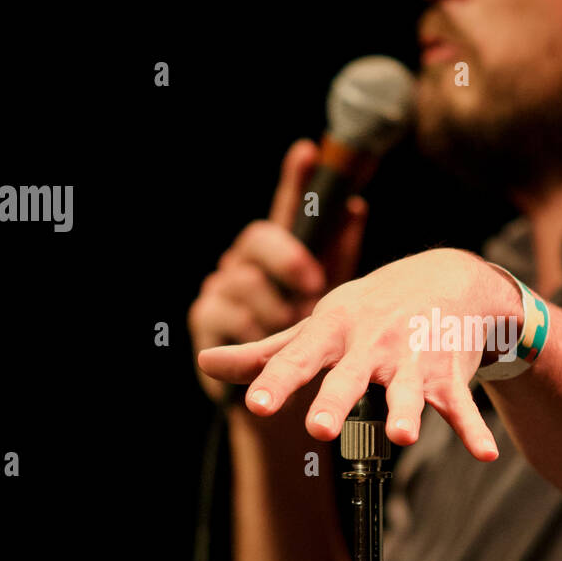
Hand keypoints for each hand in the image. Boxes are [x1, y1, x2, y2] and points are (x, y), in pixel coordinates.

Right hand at [187, 139, 367, 403]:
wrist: (283, 409)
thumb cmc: (313, 351)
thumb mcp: (335, 305)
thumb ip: (339, 256)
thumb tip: (356, 208)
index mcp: (279, 255)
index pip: (286, 208)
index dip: (294, 179)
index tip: (309, 151)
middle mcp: (246, 264)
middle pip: (260, 239)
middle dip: (287, 259)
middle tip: (312, 284)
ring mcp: (221, 290)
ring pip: (246, 281)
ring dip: (275, 310)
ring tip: (290, 333)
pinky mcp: (205, 321)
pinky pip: (229, 316)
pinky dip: (254, 334)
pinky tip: (266, 348)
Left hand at [196, 248, 514, 461]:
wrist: (451, 282)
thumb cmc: (371, 311)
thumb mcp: (319, 325)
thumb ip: (266, 352)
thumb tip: (204, 362)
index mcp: (334, 333)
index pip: (297, 359)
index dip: (275, 382)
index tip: (253, 404)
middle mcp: (372, 345)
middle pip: (350, 377)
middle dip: (336, 401)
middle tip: (319, 429)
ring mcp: (413, 361)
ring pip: (408, 391)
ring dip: (407, 413)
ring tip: (403, 436)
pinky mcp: (449, 376)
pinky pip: (461, 407)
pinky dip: (473, 430)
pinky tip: (484, 453)